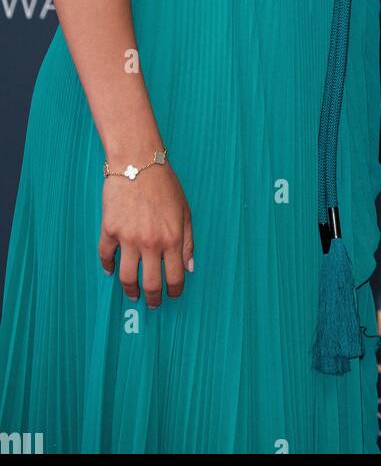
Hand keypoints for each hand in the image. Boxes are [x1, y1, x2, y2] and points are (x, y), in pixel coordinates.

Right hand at [99, 163, 193, 307]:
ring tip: (133, 294)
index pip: (174, 276)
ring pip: (127, 276)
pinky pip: (105, 256)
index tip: (172, 295)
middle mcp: (151, 242)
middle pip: (151, 283)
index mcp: (172, 238)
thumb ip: (188, 241)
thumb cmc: (165, 185)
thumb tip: (189, 268)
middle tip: (152, 303)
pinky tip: (111, 271)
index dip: (174, 290)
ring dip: (130, 290)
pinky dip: (108, 267)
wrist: (138, 163)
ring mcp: (128, 238)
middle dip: (153, 298)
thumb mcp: (185, 211)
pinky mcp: (110, 230)